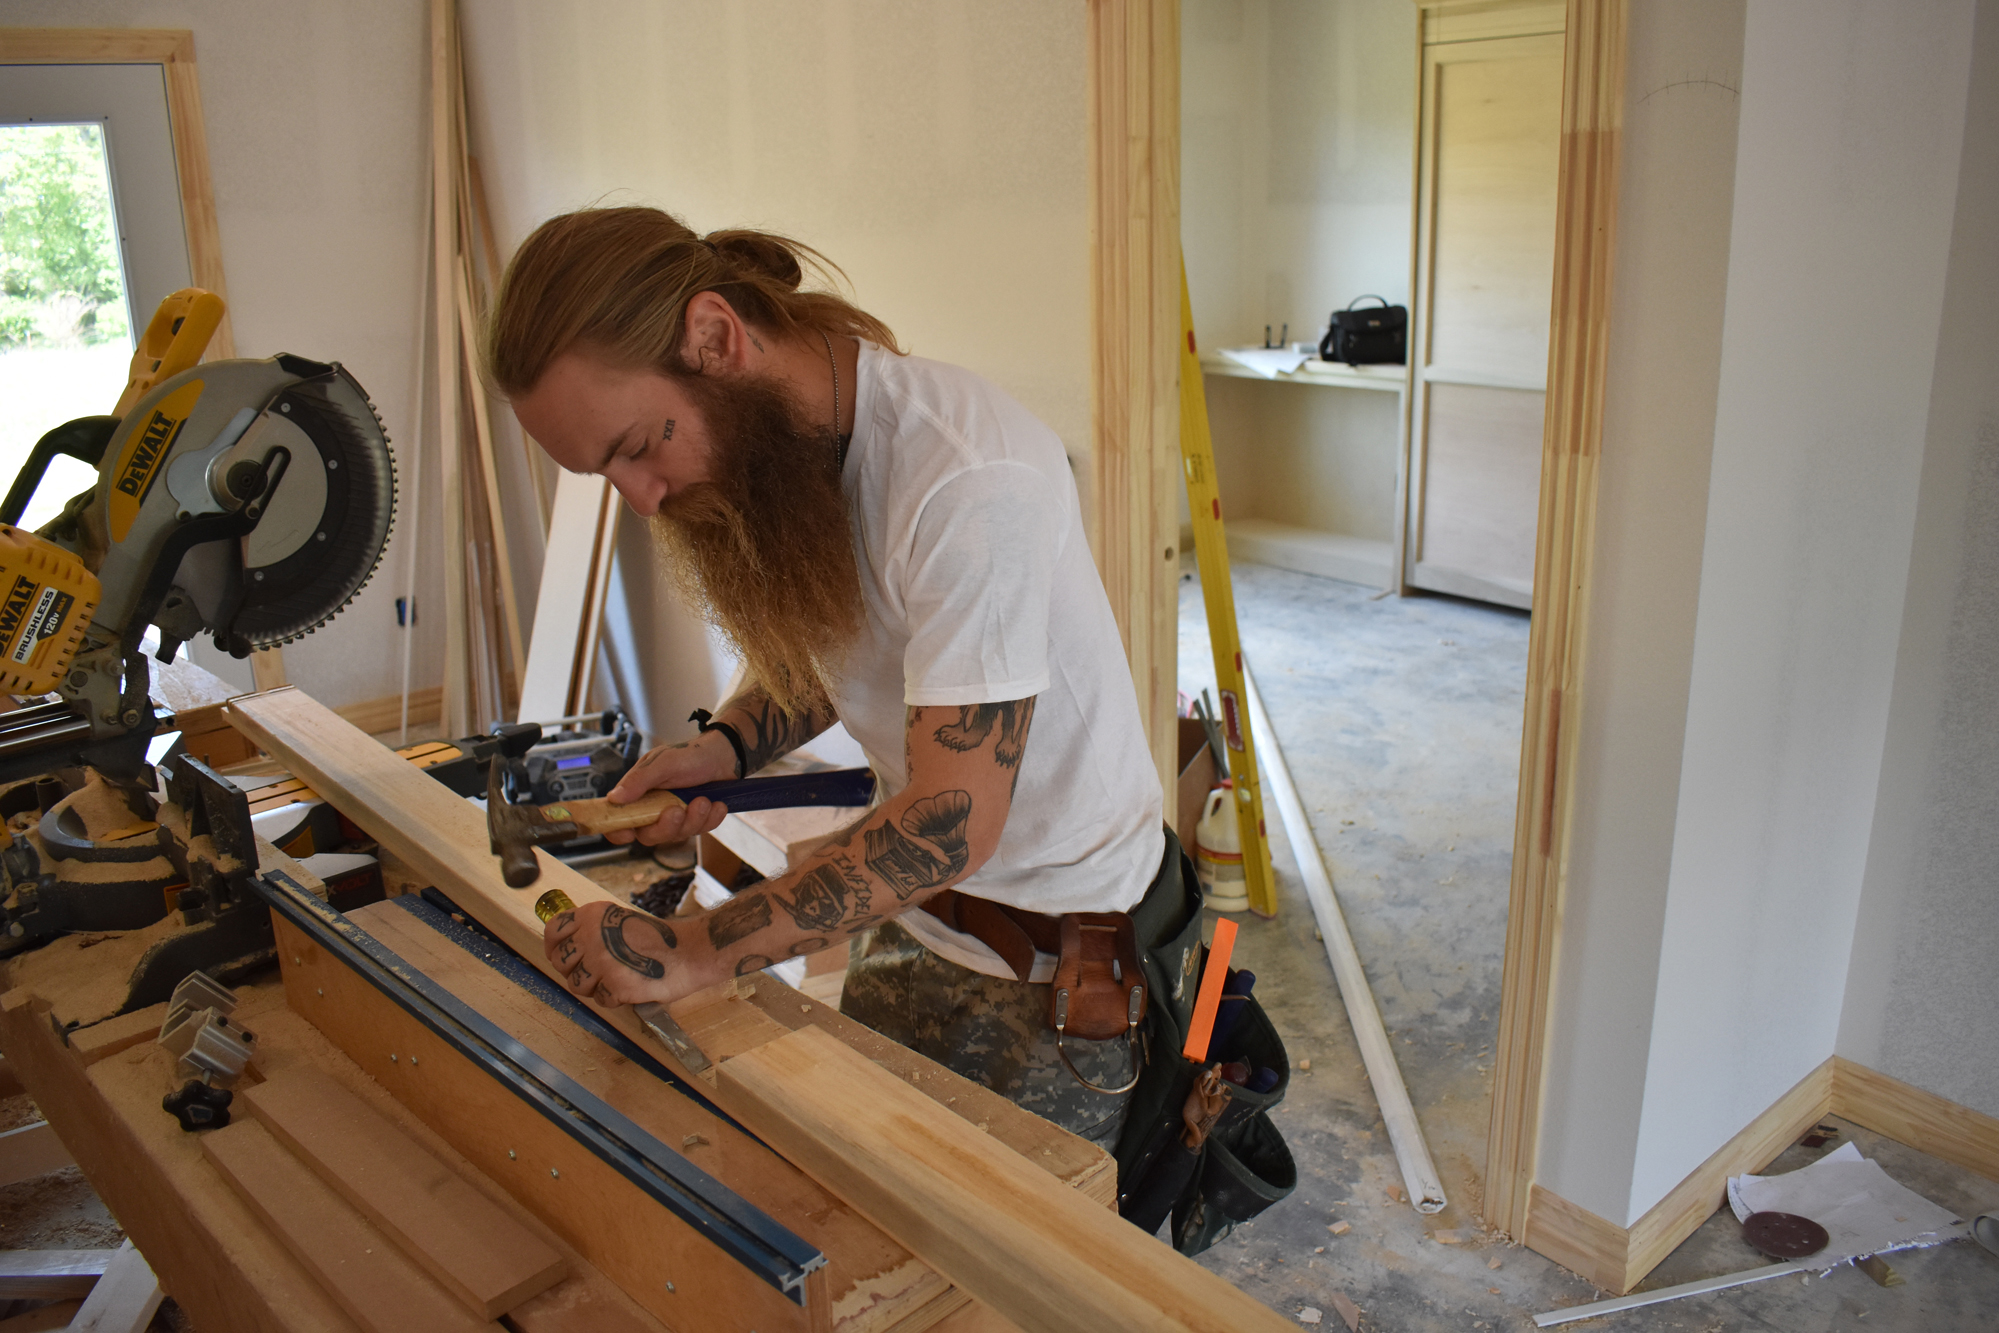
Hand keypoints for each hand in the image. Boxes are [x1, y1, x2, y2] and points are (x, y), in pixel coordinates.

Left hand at [543, 901, 686, 1006]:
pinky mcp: (614, 985)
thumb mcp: (620, 920)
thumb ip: (593, 929)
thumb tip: (568, 947)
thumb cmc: (659, 938)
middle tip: (593, 972)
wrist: (689, 952)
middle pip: (561, 962)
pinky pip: (600, 1000)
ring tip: (615, 979)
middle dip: (574, 971)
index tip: (561, 956)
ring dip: (594, 986)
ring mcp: (602, 961)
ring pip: (577, 985)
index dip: (553, 947)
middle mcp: (592, 936)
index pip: (553, 930)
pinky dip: (613, 998)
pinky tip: (629, 987)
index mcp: (593, 915)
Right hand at [603, 734, 734, 846]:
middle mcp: (653, 809)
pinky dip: (709, 820)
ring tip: (704, 801)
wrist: (725, 755)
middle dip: (665, 827)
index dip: (617, 831)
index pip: (619, 819)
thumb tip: (614, 797)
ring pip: (676, 835)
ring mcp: (675, 817)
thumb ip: (640, 779)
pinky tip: (717, 805)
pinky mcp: (695, 821)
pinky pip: (699, 831)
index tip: (628, 833)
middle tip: (678, 811)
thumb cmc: (691, 754)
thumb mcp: (664, 762)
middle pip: (649, 835)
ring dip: (693, 820)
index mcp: (639, 793)